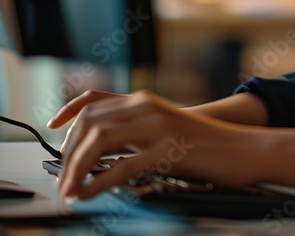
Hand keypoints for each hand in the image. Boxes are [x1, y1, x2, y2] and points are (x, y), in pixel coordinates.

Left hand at [47, 89, 254, 202]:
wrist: (243, 149)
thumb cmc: (204, 148)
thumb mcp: (163, 132)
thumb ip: (135, 134)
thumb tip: (98, 152)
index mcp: (144, 102)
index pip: (94, 101)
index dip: (68, 113)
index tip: (51, 129)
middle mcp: (147, 107)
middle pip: (90, 122)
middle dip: (67, 153)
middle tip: (62, 179)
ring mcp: (158, 126)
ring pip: (100, 140)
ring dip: (77, 168)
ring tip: (69, 190)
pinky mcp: (169, 149)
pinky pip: (123, 165)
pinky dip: (98, 182)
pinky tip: (87, 194)